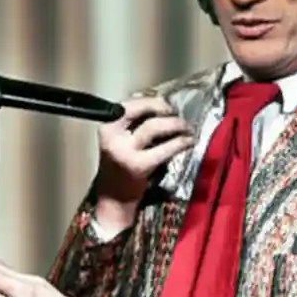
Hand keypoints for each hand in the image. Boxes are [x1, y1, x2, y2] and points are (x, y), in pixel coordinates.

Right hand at [92, 96, 194, 225]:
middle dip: (164, 108)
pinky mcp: (139, 165)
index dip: (150, 100)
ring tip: (187, 128)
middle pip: (141, 110)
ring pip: (154, 127)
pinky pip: (165, 148)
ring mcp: (125, 151)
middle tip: (178, 115)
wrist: (114, 197)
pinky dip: (181, 142)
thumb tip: (155, 99)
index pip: (129, 104)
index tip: (165, 104)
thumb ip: (132, 121)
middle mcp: (112, 136)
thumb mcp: (119, 139)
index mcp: (106, 126)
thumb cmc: (120, 165)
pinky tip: (189, 142)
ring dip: (175, 124)